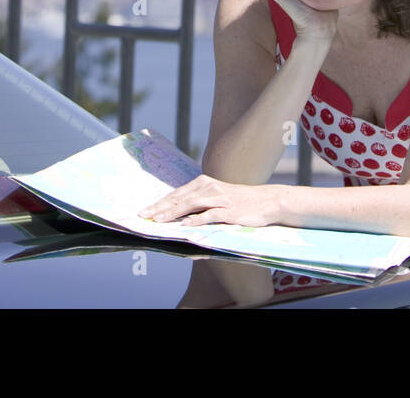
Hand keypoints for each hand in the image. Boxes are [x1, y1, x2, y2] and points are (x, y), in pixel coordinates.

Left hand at [138, 175, 279, 227]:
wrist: (265, 201)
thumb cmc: (238, 202)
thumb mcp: (215, 197)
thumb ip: (197, 203)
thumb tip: (177, 214)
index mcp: (203, 184)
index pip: (176, 194)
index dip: (159, 203)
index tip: (143, 212)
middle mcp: (208, 188)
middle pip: (179, 198)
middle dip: (160, 208)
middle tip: (143, 217)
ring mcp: (219, 198)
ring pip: (191, 205)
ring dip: (173, 213)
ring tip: (159, 221)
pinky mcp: (229, 210)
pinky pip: (210, 215)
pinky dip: (197, 219)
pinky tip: (185, 225)